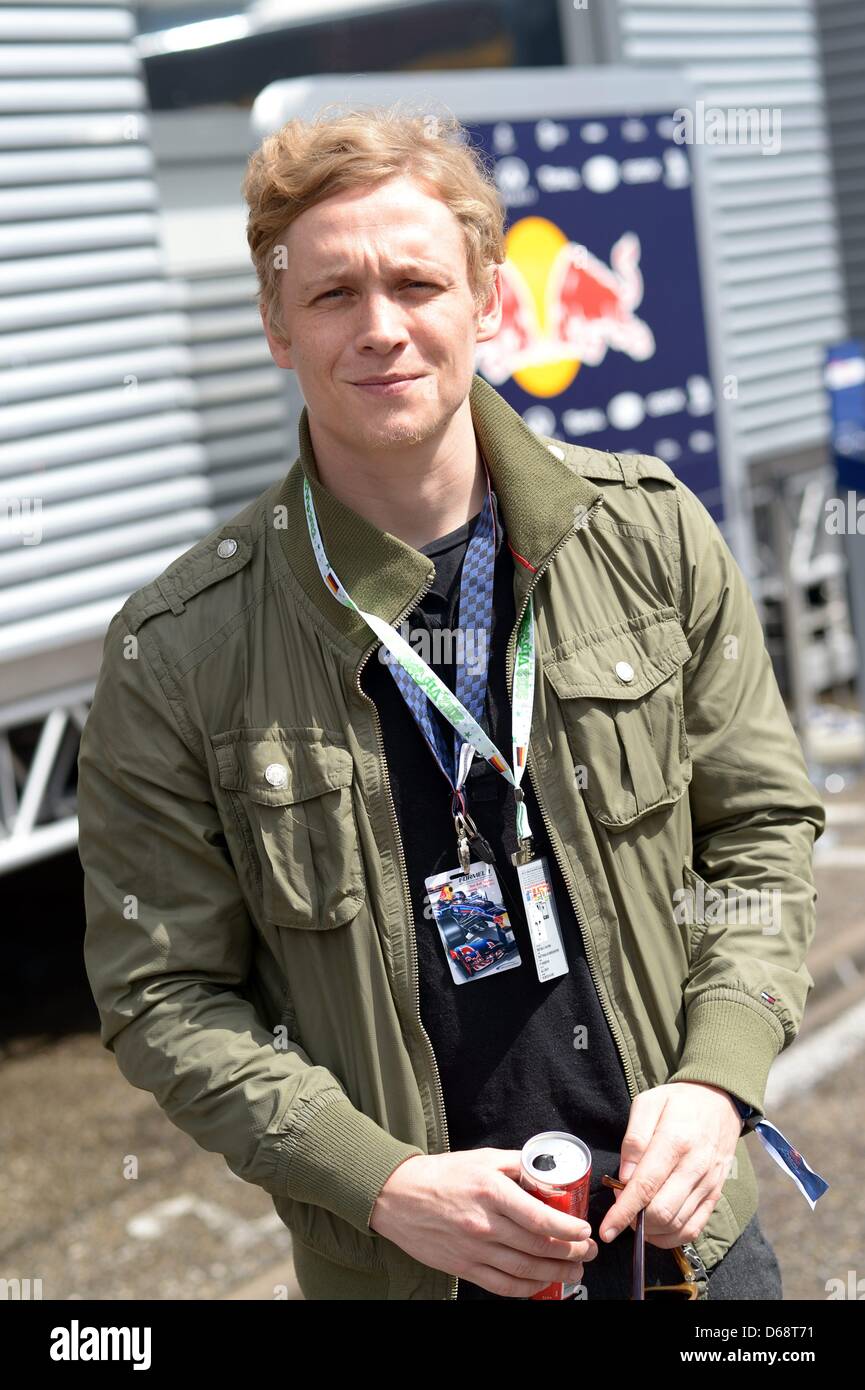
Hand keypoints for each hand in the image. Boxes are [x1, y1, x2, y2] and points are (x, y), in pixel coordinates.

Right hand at [370, 1148, 597, 1296]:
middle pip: (538, 1246)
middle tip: (588, 1251)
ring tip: (575, 1270)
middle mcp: (485, 1224)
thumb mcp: (482, 1158)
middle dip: (571, 1252)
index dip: (568, 1228)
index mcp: (491, 1192)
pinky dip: (528, 1289)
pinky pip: (503, 1286)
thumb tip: (548, 1169)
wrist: (398, 1197)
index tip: (585, 1230)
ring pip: (525, 1270)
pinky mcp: (465, 1268)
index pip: (539, 1217)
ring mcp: (474, 1250)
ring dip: (556, 1274)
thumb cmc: (442, 1174)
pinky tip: (543, 1285)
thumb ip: (517, 1163)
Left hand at [600, 1082, 741, 1249]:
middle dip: (635, 1221)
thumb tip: (625, 1177)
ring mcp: (708, 1184)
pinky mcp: (715, 1195)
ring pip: (677, 1225)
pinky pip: (694, 1229)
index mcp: (675, 1140)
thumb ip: (634, 1140)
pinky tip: (655, 1230)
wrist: (719, 1102)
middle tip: (622, 1209)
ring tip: (636, 1217)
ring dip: (651, 1231)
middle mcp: (695, 1166)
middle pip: (661, 1212)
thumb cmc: (678, 1102)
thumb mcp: (648, 1104)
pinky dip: (671, 1237)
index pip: (645, 1186)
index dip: (623, 1212)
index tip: (606, 1229)